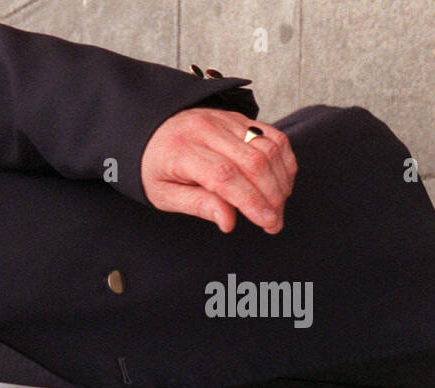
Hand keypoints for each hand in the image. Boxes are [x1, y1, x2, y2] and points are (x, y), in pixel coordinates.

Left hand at [140, 108, 297, 234]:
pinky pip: (273, 136)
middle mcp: (205, 130)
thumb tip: (228, 221)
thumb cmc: (157, 168)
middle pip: (252, 161)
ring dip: (280, 180)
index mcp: (181, 151)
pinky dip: (283, 160)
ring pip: (268, 148)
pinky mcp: (239, 117)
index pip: (224, 176)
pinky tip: (281, 182)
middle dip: (271, 195)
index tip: (267, 222)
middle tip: (274, 222)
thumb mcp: (164, 195)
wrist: (150, 133)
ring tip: (278, 206)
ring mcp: (225, 120)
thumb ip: (197, 205)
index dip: (250, 201)